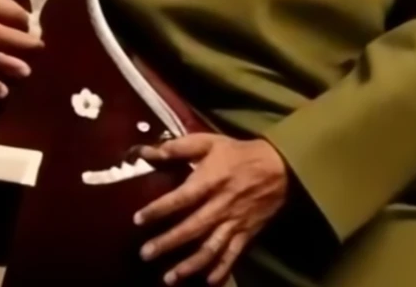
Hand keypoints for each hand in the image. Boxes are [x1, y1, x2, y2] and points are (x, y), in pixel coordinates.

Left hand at [133, 134, 288, 284]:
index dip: (159, 209)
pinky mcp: (246, 233)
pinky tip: (207, 282)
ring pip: (210, 248)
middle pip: (191, 228)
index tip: (138, 220)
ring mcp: (234, 222)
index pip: (181, 198)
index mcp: (210, 180)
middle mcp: (220, 205)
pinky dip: (221, 270)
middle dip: (167, 243)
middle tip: (145, 254)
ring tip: (169, 277)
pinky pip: (233, 255)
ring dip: (189, 265)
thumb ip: (178, 147)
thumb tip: (148, 152)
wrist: (278, 167)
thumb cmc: (237, 153)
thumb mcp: (209, 142)